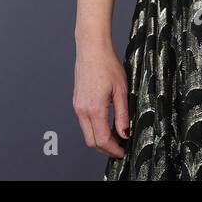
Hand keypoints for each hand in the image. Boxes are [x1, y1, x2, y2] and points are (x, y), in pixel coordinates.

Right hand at [72, 40, 129, 157]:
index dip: (114, 150)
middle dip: (106, 149)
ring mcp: (77, 106)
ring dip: (100, 140)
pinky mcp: (77, 102)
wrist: (92, 49)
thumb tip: (125, 133)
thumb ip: (122, 115)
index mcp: (94, 109)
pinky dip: (95, 129)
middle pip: (91, 141)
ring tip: (117, 137)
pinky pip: (84, 123)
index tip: (123, 152)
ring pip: (87, 133)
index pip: (102, 139)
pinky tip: (107, 125)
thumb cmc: (107, 64)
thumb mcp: (121, 91)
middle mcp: (82, 110)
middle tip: (121, 148)